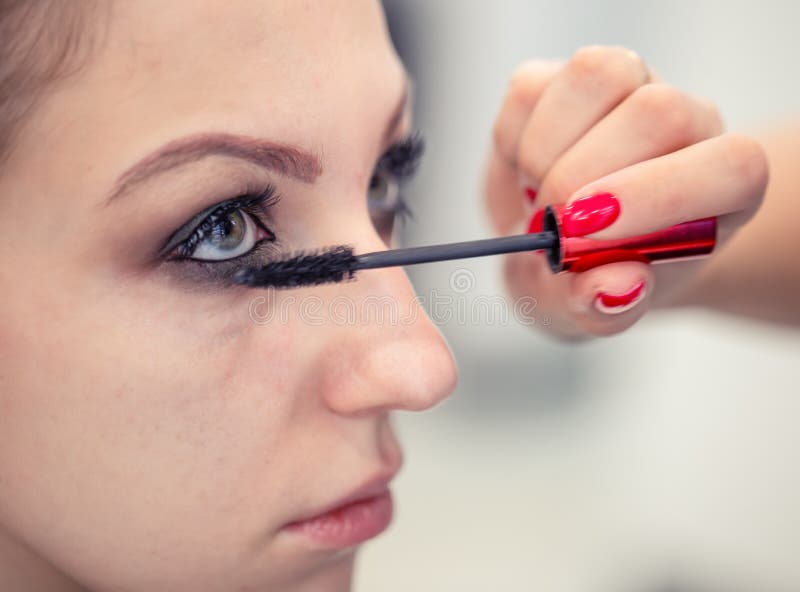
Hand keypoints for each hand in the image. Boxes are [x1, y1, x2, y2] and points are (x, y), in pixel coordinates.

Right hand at [485, 46, 767, 337]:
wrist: (558, 249)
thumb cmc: (591, 280)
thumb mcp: (594, 314)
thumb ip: (606, 309)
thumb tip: (613, 288)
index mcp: (721, 187)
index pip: (729, 167)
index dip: (661, 194)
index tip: (589, 234)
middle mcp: (687, 124)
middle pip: (657, 112)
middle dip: (578, 177)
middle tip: (550, 227)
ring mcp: (629, 89)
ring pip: (597, 76)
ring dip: (541, 152)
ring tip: (535, 197)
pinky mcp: (564, 77)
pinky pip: (529, 90)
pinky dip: (509, 142)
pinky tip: (521, 173)